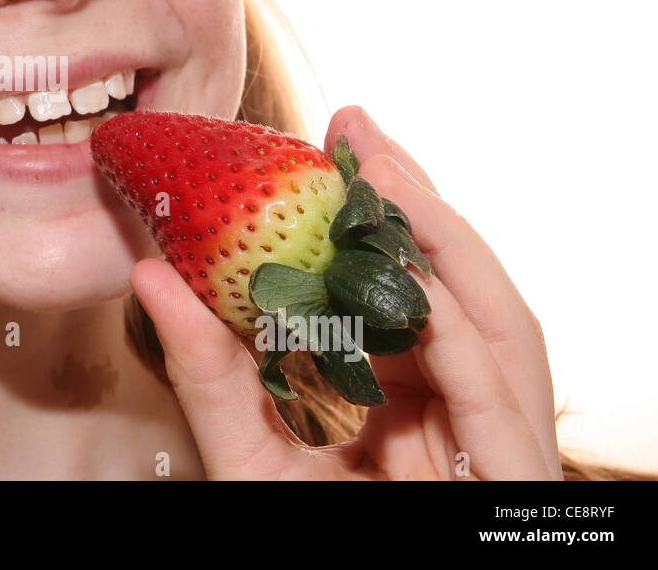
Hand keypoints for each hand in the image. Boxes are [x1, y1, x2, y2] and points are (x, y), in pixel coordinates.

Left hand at [130, 105, 560, 479]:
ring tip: (385, 173)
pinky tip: (414, 267)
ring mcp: (490, 436)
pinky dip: (462, 326)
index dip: (377, 208)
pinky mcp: (509, 478)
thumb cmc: (298, 530)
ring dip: (444, 240)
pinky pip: (496, 390)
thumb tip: (147, 271)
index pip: (403, 283)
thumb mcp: (243, 446)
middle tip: (355, 128)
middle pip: (456, 284)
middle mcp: (452, 401)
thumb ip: (205, 366)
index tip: (330, 138)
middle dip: (413, 201)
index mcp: (401, 387)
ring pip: (496, 320)